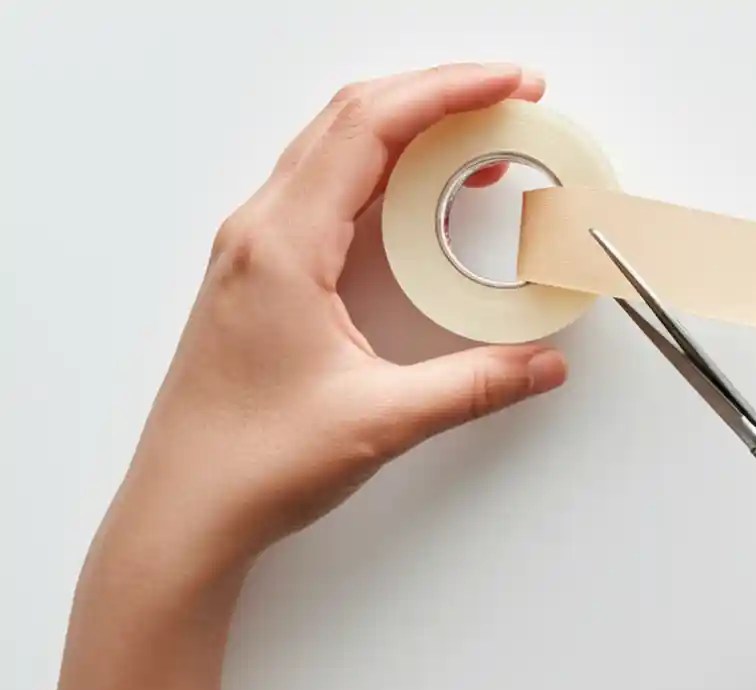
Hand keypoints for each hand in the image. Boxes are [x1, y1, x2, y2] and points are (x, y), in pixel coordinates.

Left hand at [55, 63, 563, 689]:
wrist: (184, 510)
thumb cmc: (251, 462)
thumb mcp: (382, 419)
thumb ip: (476, 384)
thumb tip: (542, 363)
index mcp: (283, 245)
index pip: (371, 128)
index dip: (448, 91)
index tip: (510, 85)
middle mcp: (260, 231)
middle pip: (352, 117)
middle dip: (436, 93)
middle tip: (508, 97)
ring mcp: (255, 248)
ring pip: (335, 147)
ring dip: (409, 127)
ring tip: (479, 135)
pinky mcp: (262, 272)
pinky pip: (326, 188)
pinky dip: (383, 169)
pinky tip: (422, 193)